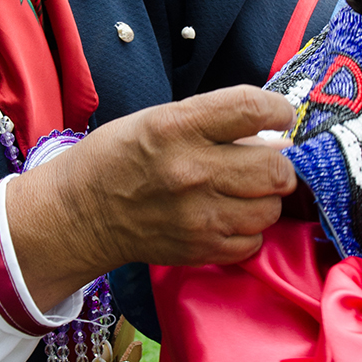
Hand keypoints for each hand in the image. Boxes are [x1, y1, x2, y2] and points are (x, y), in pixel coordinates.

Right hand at [5, 86, 297, 311]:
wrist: (81, 213)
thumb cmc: (120, 157)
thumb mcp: (160, 120)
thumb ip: (216, 123)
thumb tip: (275, 137)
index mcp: (177, 127)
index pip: (252, 111)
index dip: (278, 111)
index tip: (280, 116)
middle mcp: (191, 172)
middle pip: (275, 169)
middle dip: (280, 164)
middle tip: (265, 162)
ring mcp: (198, 216)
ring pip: (270, 209)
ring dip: (265, 199)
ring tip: (242, 191)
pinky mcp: (200, 249)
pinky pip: (253, 241)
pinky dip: (248, 229)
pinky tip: (227, 216)